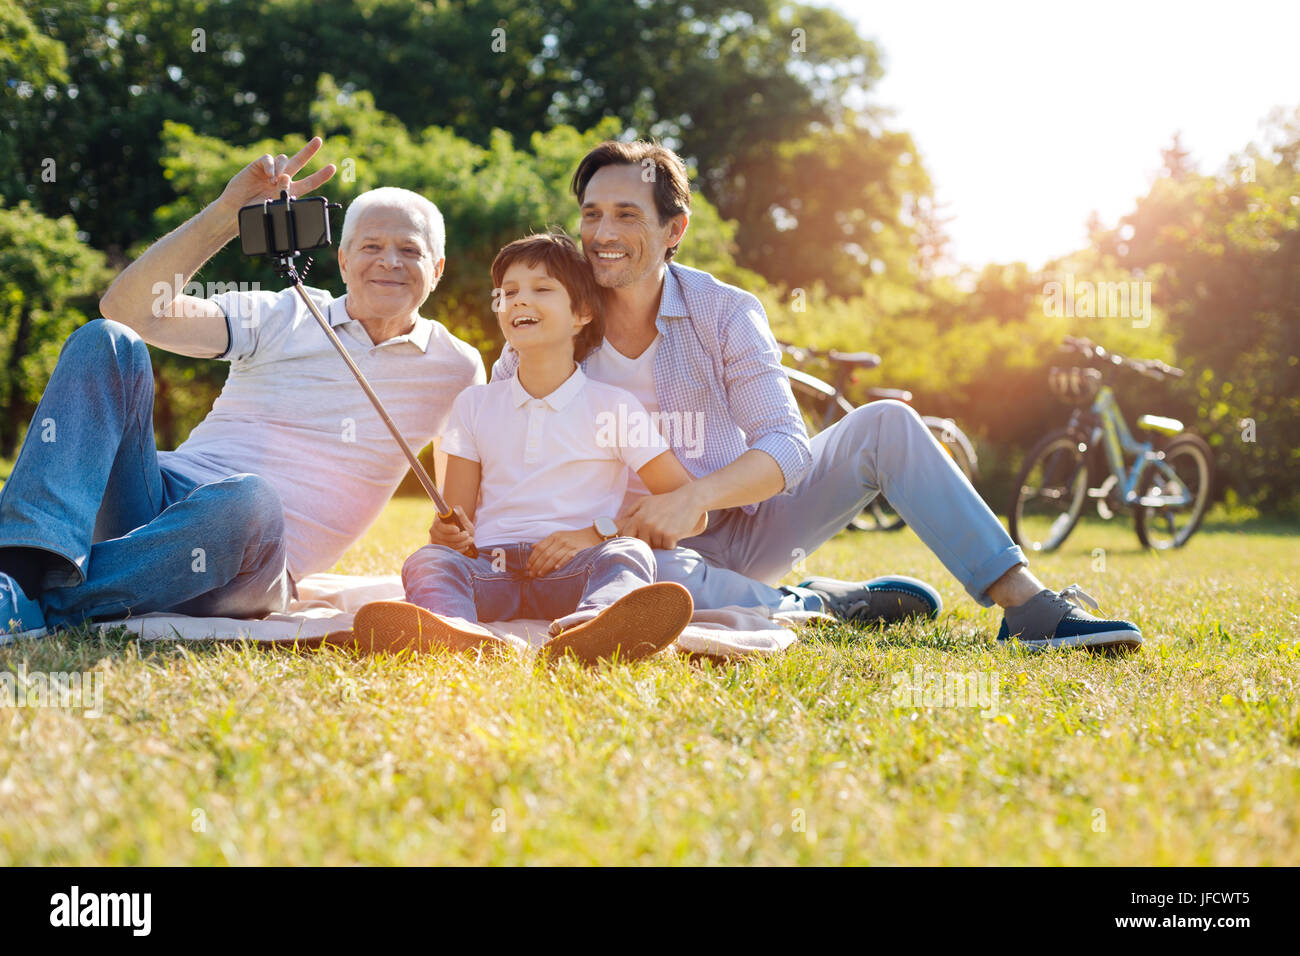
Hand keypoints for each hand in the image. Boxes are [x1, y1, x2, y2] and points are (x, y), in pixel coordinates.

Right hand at [215, 136, 336, 216]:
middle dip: (309, 150)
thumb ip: (284, 194)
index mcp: (290, 191)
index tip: (333, 168)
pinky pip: (269, 159)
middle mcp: (282, 179)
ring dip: (282, 168)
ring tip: (274, 181)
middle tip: (319, 140)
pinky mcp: (258, 166)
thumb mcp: (276, 207)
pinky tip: (268, 175)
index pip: (310, 182)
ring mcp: (270, 171)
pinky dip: (271, 165)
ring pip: (284, 159)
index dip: (321, 175)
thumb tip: (286, 180)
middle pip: (299, 161)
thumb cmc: (256, 213)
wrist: (236, 211)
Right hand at [429, 506, 475, 554]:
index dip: (447, 528)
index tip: (458, 529)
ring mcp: (436, 542)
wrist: (464, 538)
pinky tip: (466, 546)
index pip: (438, 525)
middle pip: (443, 537)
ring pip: (448, 545)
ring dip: (462, 543)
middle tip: (468, 535)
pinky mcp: (441, 551)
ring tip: (470, 540)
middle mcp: (434, 532)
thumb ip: (460, 514)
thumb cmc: (463, 527)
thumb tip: (456, 510)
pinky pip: (450, 553)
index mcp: (438, 521)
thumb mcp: (464, 520)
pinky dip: (460, 550)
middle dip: (458, 537)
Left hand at [526, 528, 602, 577]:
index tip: (528, 566)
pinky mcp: (578, 550)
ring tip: (540, 575)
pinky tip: (555, 569)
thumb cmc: (574, 538)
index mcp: (554, 536)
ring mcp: (569, 545)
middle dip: (537, 565)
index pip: (540, 547)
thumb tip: (532, 547)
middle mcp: (560, 540)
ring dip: (545, 567)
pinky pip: (567, 557)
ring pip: (554, 557)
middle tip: (531, 574)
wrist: (593, 535)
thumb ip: (546, 542)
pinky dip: (561, 563)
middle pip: (545, 554)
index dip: (533, 558)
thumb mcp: (559, 536)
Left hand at [616, 487, 706, 549]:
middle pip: (642, 544)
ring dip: (661, 543)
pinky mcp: (670, 536)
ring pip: (656, 547)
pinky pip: (667, 548)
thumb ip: (630, 512)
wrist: (690, 499)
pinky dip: (671, 544)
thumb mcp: (645, 501)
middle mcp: (646, 524)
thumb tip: (618, 526)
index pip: (627, 537)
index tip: (639, 540)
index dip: (632, 540)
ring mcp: (657, 530)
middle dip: (649, 542)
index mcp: (637, 517)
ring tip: (668, 529)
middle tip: (659, 533)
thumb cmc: (667, 501)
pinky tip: (675, 532)